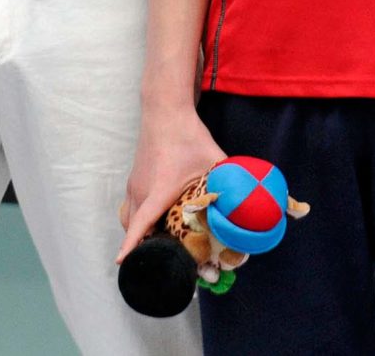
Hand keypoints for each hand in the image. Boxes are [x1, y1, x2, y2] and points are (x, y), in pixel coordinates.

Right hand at [116, 105, 225, 262]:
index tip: (123, 263)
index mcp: (158, 190)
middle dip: (142, 247)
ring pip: (129, 218)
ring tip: (157, 244)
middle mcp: (141, 190)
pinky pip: (130, 207)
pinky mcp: (134, 178)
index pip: (140, 224)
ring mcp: (134, 184)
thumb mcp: (214, 160)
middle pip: (132, 228)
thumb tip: (252, 200)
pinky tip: (154, 222)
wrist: (165, 110)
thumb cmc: (188, 136)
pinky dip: (136, 220)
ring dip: (138, 233)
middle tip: (163, 261)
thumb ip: (232, 181)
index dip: (131, 245)